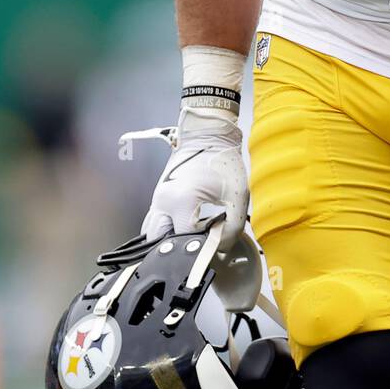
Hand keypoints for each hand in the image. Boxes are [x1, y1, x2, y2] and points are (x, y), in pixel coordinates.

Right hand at [123, 108, 248, 250]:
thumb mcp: (236, 197)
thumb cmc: (223, 163)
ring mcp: (157, 199)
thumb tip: (219, 249)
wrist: (209, 138)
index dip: (201, 248)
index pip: (185, 241)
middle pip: (160, 243)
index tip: (214, 246)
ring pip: (153, 235)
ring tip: (191, 241)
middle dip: (178, 250)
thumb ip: (231, 229)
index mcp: (181, 201)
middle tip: (198, 249)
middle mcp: (163, 201)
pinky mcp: (158, 198)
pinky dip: (165, 232)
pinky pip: (154, 223)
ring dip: (169, 242)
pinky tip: (182, 232)